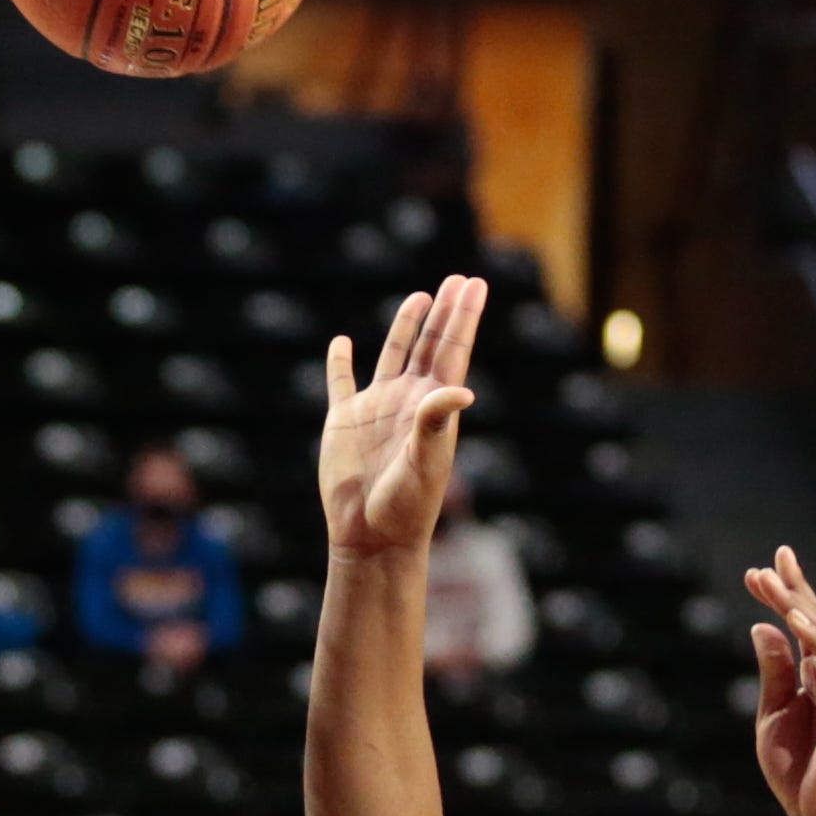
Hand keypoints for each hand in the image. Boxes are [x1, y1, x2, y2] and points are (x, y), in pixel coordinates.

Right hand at [320, 279, 484, 561]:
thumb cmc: (406, 505)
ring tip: (421, 298)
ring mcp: (376, 409)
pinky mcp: (344, 421)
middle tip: (459, 280)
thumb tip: (462, 391)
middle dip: (445, 313)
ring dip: (406, 327)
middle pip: (430, 345)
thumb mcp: (426, 462)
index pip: (452, 351)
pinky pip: (341, 383)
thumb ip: (437, 422)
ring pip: (393, 356)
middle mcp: (408, 401)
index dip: (464, 317)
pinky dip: (340, 362)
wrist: (370, 535)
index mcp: (433, 407)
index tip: (475, 285)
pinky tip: (342, 342)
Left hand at [744, 547, 815, 815]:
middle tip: (770, 559)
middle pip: (815, 621)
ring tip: (770, 579)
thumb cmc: (798, 772)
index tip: (758, 572)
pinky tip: (794, 617)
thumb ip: (773, 671)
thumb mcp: (773, 713)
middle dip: (792, 589)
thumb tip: (762, 626)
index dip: (785, 596)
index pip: (803, 627)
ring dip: (797, 605)